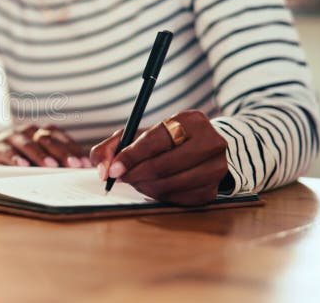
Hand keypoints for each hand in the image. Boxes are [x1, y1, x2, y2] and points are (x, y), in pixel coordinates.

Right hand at [0, 124, 90, 167]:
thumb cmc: (22, 152)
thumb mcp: (39, 152)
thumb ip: (56, 159)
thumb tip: (79, 172)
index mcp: (44, 132)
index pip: (62, 139)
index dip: (74, 150)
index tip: (85, 164)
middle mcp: (30, 131)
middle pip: (48, 140)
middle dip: (62, 153)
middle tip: (73, 165)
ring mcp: (13, 137)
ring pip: (29, 144)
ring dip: (41, 155)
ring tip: (52, 166)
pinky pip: (7, 151)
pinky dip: (15, 158)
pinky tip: (23, 166)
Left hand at [90, 110, 229, 205]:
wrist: (198, 150)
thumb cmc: (161, 142)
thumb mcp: (136, 136)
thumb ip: (112, 147)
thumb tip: (103, 171)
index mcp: (191, 120)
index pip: (158, 139)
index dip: (132, 156)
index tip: (114, 170)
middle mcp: (211, 142)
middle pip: (166, 165)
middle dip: (136, 174)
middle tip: (121, 178)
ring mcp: (216, 168)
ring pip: (171, 184)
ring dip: (146, 187)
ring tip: (137, 180)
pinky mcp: (213, 190)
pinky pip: (179, 199)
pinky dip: (160, 195)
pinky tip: (154, 186)